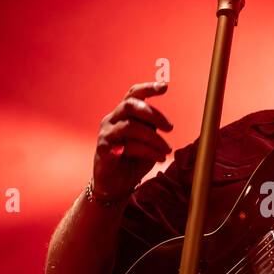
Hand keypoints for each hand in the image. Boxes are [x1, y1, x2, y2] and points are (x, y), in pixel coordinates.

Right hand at [92, 82, 173, 197]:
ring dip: (154, 138)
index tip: (165, 87)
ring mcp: (106, 134)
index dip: (148, 88)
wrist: (116, 186)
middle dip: (153, 114)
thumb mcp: (147, 141)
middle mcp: (112, 120)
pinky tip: (158, 158)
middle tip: (170, 128)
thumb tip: (165, 123)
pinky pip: (127, 146)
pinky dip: (146, 151)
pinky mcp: (103, 150)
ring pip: (130, 126)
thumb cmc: (133, 160)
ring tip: (167, 150)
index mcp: (122, 114)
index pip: (133, 94)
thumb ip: (152, 128)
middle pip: (130, 105)